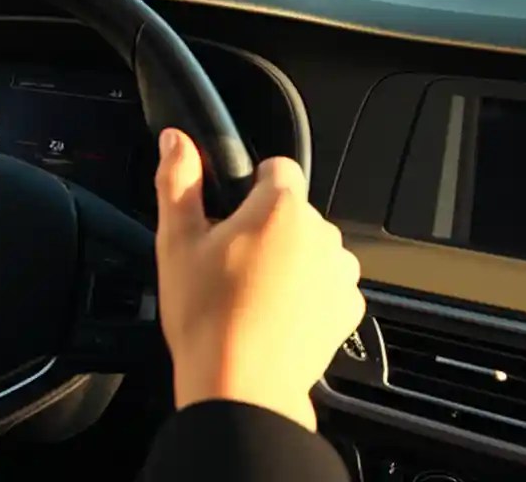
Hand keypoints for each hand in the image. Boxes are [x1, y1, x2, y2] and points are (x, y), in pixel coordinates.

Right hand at [154, 128, 363, 431]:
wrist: (241, 386)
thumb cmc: (206, 316)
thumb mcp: (176, 242)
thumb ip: (178, 181)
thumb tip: (177, 140)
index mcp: (279, 208)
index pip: (277, 167)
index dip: (249, 185)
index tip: (229, 215)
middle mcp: (321, 233)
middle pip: (292, 211)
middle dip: (266, 227)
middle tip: (229, 263)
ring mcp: (340, 272)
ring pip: (311, 247)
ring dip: (289, 259)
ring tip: (250, 293)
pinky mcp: (349, 308)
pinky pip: (326, 283)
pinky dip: (306, 292)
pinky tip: (275, 314)